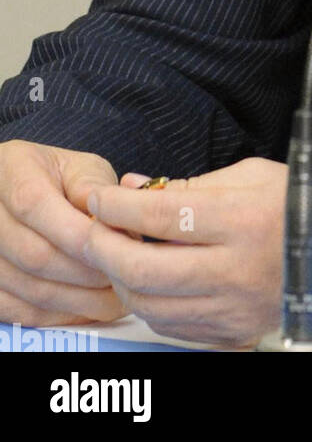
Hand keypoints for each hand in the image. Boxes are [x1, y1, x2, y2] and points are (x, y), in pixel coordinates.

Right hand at [0, 140, 127, 326]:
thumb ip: (95, 188)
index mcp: (14, 173)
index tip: (116, 245)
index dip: (79, 233)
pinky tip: (89, 307)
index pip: (36, 205)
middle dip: (86, 270)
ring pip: (30, 288)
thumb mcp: (80, 168)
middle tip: (124, 275)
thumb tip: (115, 220)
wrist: (22, 191)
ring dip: (79, 298)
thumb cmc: (57, 178)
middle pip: (35, 255)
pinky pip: (22, 311)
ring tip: (116, 296)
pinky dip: (60, 315)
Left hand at [82, 157, 311, 347]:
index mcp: (243, 220)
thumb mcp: (255, 175)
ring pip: (150, 306)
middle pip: (142, 270)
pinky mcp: (235, 333)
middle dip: (102, 248)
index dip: (117, 206)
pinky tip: (150, 281)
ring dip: (121, 280)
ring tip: (118, 254)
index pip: (159, 216)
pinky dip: (150, 305)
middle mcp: (236, 269)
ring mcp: (234, 308)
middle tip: (91, 229)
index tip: (99, 197)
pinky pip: (173, 327)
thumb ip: (192, 185)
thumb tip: (137, 187)